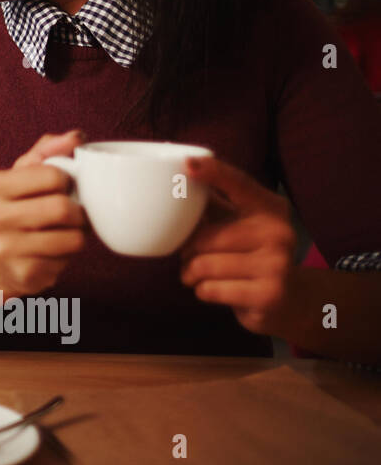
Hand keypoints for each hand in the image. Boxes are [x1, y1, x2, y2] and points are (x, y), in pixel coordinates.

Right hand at [0, 130, 87, 295]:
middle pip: (62, 208)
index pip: (53, 175)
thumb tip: (76, 136)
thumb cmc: (13, 208)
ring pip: (72, 238)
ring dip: (79, 235)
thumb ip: (47, 151)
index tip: (62, 188)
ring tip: (68, 232)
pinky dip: (69, 256)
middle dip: (79, 211)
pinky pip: (68, 262)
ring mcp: (3, 250)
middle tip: (75, 213)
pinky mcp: (22, 276)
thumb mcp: (21, 175)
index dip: (68, 181)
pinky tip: (55, 252)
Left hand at [179, 156, 299, 335]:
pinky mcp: (269, 294)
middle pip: (204, 237)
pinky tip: (218, 289)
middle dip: (187, 251)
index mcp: (270, 207)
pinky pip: (210, 289)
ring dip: (191, 274)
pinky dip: (203, 291)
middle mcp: (279, 232)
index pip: (238, 183)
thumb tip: (177, 177)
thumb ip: (211, 202)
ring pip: (203, 265)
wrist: (287, 299)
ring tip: (201, 274)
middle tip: (191, 257)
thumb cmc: (248, 253)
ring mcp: (278, 264)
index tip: (187, 164)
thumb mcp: (236, 222)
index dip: (213, 172)